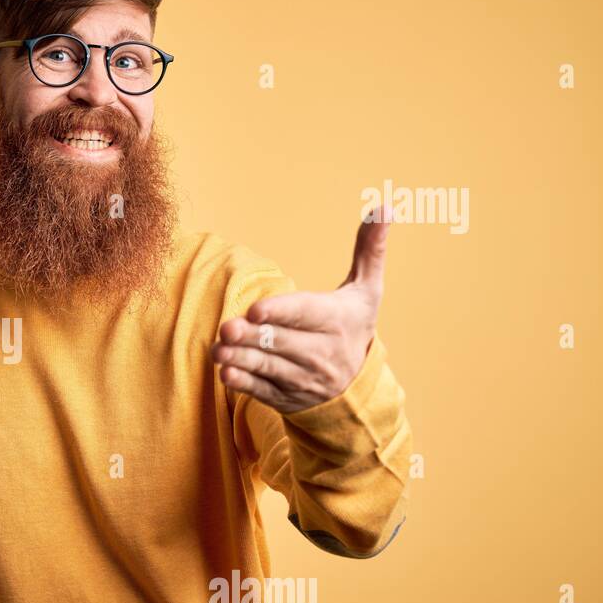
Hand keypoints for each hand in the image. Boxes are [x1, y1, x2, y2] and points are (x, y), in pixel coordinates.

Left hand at [211, 207, 389, 414]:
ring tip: (219, 348)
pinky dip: (243, 382)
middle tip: (227, 327)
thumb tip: (383, 205)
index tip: (256, 309)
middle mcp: (323, 354)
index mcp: (339, 322)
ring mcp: (304, 379)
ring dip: (242, 358)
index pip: (306, 315)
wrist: (358, 389)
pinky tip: (226, 372)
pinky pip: (262, 391)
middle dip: (253, 336)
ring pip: (269, 367)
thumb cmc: (354, 326)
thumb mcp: (367, 291)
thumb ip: (370, 250)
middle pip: (282, 343)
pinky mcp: (287, 397)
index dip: (281, 313)